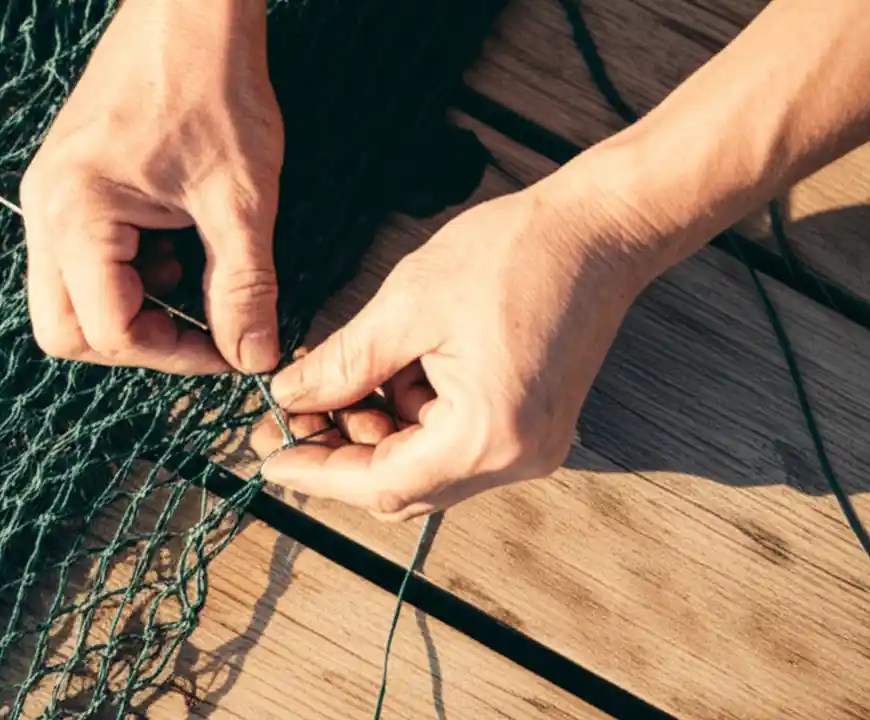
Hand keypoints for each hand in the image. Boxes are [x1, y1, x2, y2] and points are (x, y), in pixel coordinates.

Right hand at [20, 0, 281, 374]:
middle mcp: (44, 210)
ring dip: (134, 307)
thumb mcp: (240, 198)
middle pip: (65, 330)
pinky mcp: (69, 188)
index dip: (173, 354)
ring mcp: (49, 198)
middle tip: (201, 332)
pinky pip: (82, 261)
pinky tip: (178, 246)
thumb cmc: (212, 84)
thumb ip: (244, 287)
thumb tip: (253, 357)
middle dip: (137, 342)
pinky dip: (130, 273)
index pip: (106, 332)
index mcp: (75, 214)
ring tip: (194, 273)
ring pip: (71, 298)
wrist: (189, 9)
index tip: (228, 350)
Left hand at [254, 184, 665, 520]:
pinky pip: (453, 442)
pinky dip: (409, 417)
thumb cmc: (513, 254)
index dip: (316, 473)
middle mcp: (515, 459)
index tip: (268, 458)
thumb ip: (341, 364)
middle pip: (402, 485)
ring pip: (424, 465)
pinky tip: (382, 374)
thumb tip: (289, 399)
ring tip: (330, 381)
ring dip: (372, 431)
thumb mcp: (405, 307)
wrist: (601, 228)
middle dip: (339, 452)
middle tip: (287, 416)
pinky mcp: (531, 424)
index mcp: (486, 437)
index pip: (380, 484)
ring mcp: (529, 446)